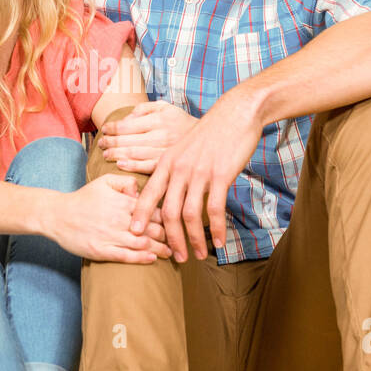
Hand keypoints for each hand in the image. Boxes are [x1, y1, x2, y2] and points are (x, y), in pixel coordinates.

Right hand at [49, 175, 170, 262]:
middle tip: (180, 240)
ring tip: (171, 252)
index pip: (153, 210)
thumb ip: (125, 181)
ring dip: (159, 249)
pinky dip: (142, 258)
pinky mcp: (101, 251)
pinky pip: (126, 256)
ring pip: (142, 244)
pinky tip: (152, 259)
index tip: (177, 222)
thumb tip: (141, 189)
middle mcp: (118, 219)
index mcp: (122, 202)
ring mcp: (110, 236)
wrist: (57, 215)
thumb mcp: (103, 182)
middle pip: (152, 229)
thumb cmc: (82, 199)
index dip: (168, 217)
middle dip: (168, 235)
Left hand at [97, 100, 197, 172]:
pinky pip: (147, 167)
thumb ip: (146, 108)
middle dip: (110, 142)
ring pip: (134, 154)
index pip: (128, 124)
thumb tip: (128, 116)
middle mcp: (161, 135)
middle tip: (101, 144)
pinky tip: (120, 165)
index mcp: (159, 119)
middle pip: (128, 140)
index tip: (104, 130)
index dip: (112, 128)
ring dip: (116, 155)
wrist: (211, 138)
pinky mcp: (169, 165)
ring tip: (106, 155)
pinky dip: (132, 166)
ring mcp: (165, 151)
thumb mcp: (166, 107)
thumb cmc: (182, 122)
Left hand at [130, 82, 264, 261]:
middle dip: (171, 238)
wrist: (235, 113)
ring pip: (190, 214)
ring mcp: (199, 172)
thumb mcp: (184, 147)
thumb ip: (175, 169)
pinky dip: (217, 229)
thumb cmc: (211, 133)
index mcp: (167, 162)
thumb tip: (171, 194)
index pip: (148, 194)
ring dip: (194, 239)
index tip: (134, 234)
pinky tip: (219, 241)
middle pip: (168, 212)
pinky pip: (215, 209)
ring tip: (199, 255)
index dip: (140, 215)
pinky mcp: (220, 175)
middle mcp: (179, 169)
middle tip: (176, 257)